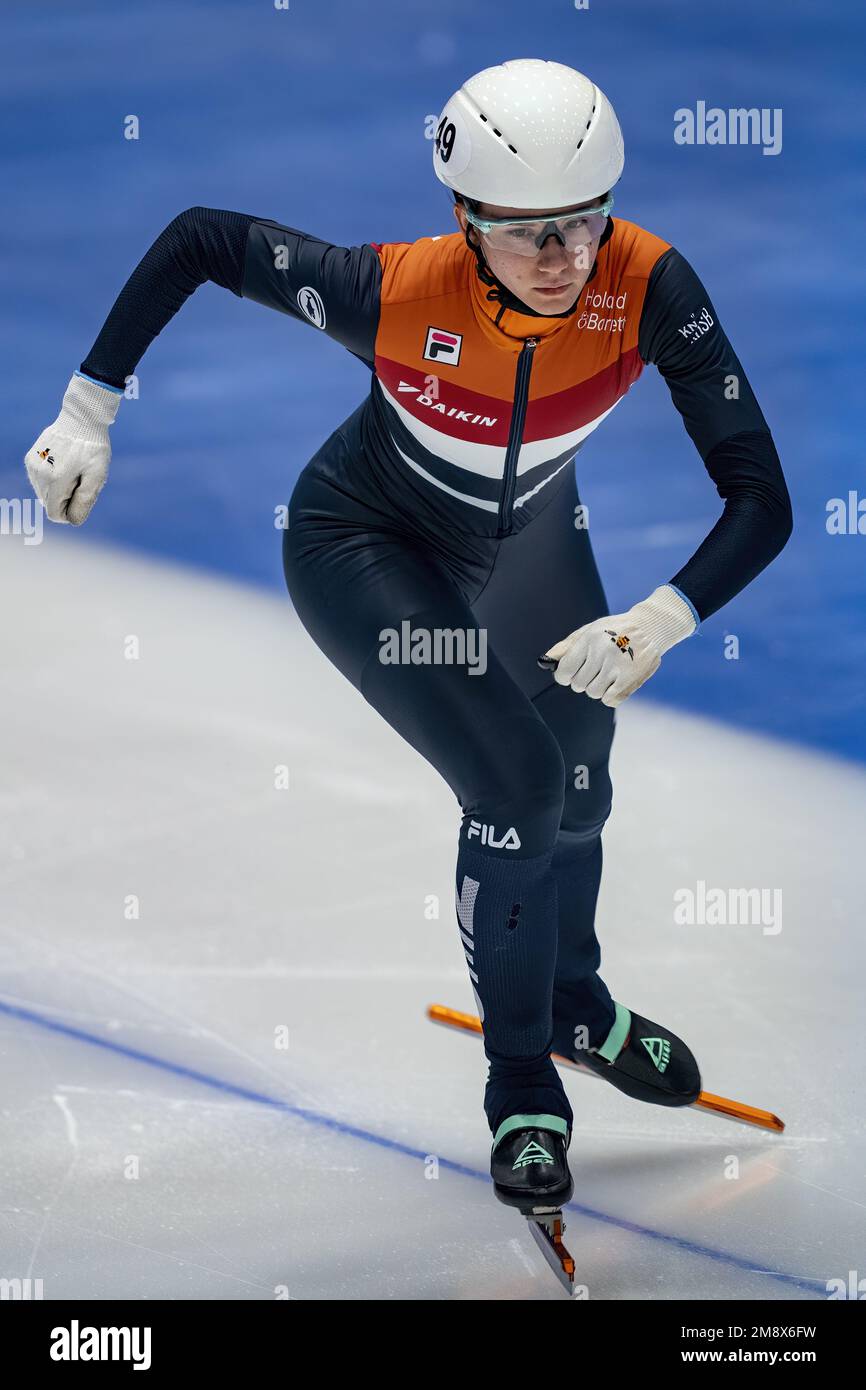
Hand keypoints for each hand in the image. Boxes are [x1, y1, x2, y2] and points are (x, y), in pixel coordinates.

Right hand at [25, 374, 121, 524]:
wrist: (81, 418)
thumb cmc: (93, 448)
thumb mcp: (97, 475)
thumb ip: (85, 501)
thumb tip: (73, 521)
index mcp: (56, 480)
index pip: (55, 514)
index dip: (69, 514)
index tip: (81, 499)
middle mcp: (39, 474)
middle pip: (49, 504)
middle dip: (65, 500)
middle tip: (80, 480)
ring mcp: (33, 466)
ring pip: (43, 493)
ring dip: (58, 489)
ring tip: (72, 470)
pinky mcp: (30, 459)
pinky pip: (39, 481)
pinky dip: (51, 479)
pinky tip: (63, 464)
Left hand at [541, 585, 696, 706]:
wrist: (650, 627)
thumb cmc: (614, 630)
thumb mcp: (589, 630)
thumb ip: (566, 647)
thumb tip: (545, 661)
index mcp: (590, 639)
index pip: (565, 670)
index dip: (564, 676)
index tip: (569, 674)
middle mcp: (603, 652)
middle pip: (579, 684)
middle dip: (582, 680)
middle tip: (593, 671)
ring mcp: (618, 666)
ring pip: (593, 693)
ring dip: (596, 688)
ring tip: (605, 675)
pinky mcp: (632, 678)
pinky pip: (610, 700)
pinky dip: (609, 695)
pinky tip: (615, 682)